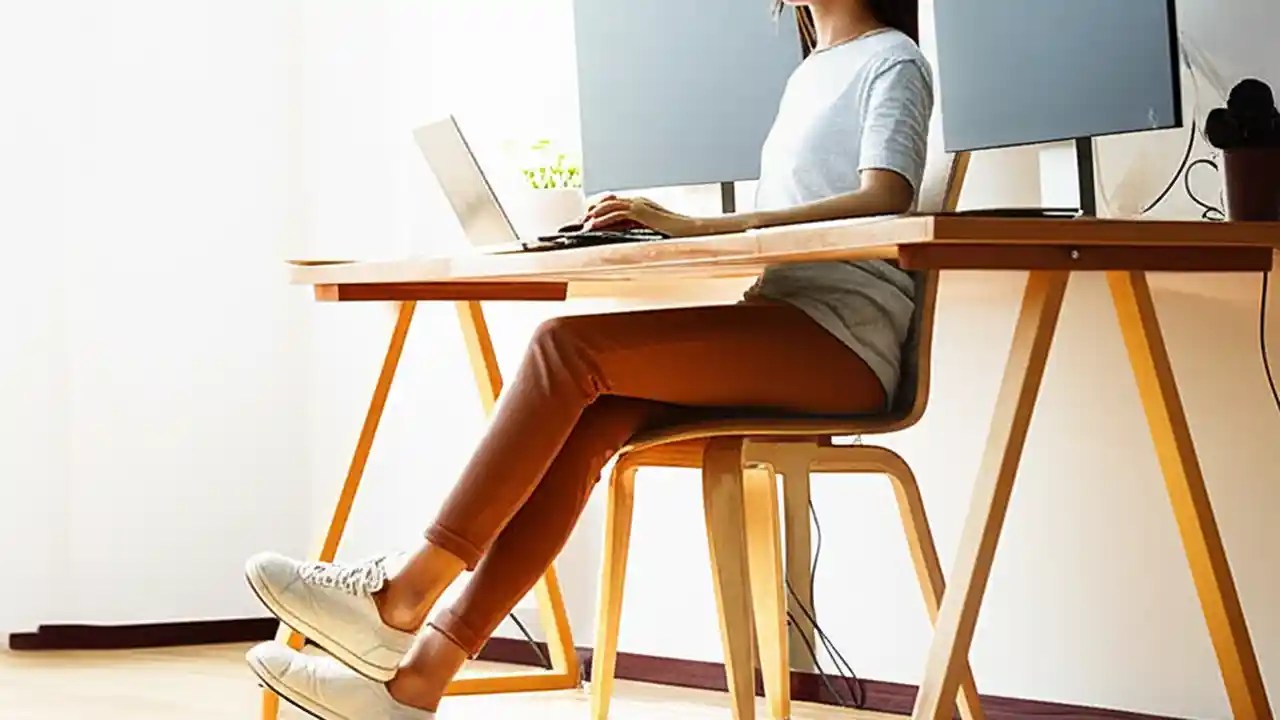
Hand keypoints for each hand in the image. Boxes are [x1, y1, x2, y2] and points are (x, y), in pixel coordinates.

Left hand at [582, 194, 709, 236]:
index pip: (615, 204)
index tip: (588, 219)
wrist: (689, 230)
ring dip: (595, 214)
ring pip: (610, 206)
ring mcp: (639, 204)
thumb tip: (620, 234)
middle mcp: (638, 201)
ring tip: (584, 223)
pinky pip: (617, 214)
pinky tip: (593, 226)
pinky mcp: (640, 212)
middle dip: (593, 210)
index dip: (600, 210)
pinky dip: (603, 220)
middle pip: (609, 202)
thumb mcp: (651, 229)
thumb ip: (636, 228)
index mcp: (641, 204)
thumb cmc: (674, 232)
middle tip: (580, 220)